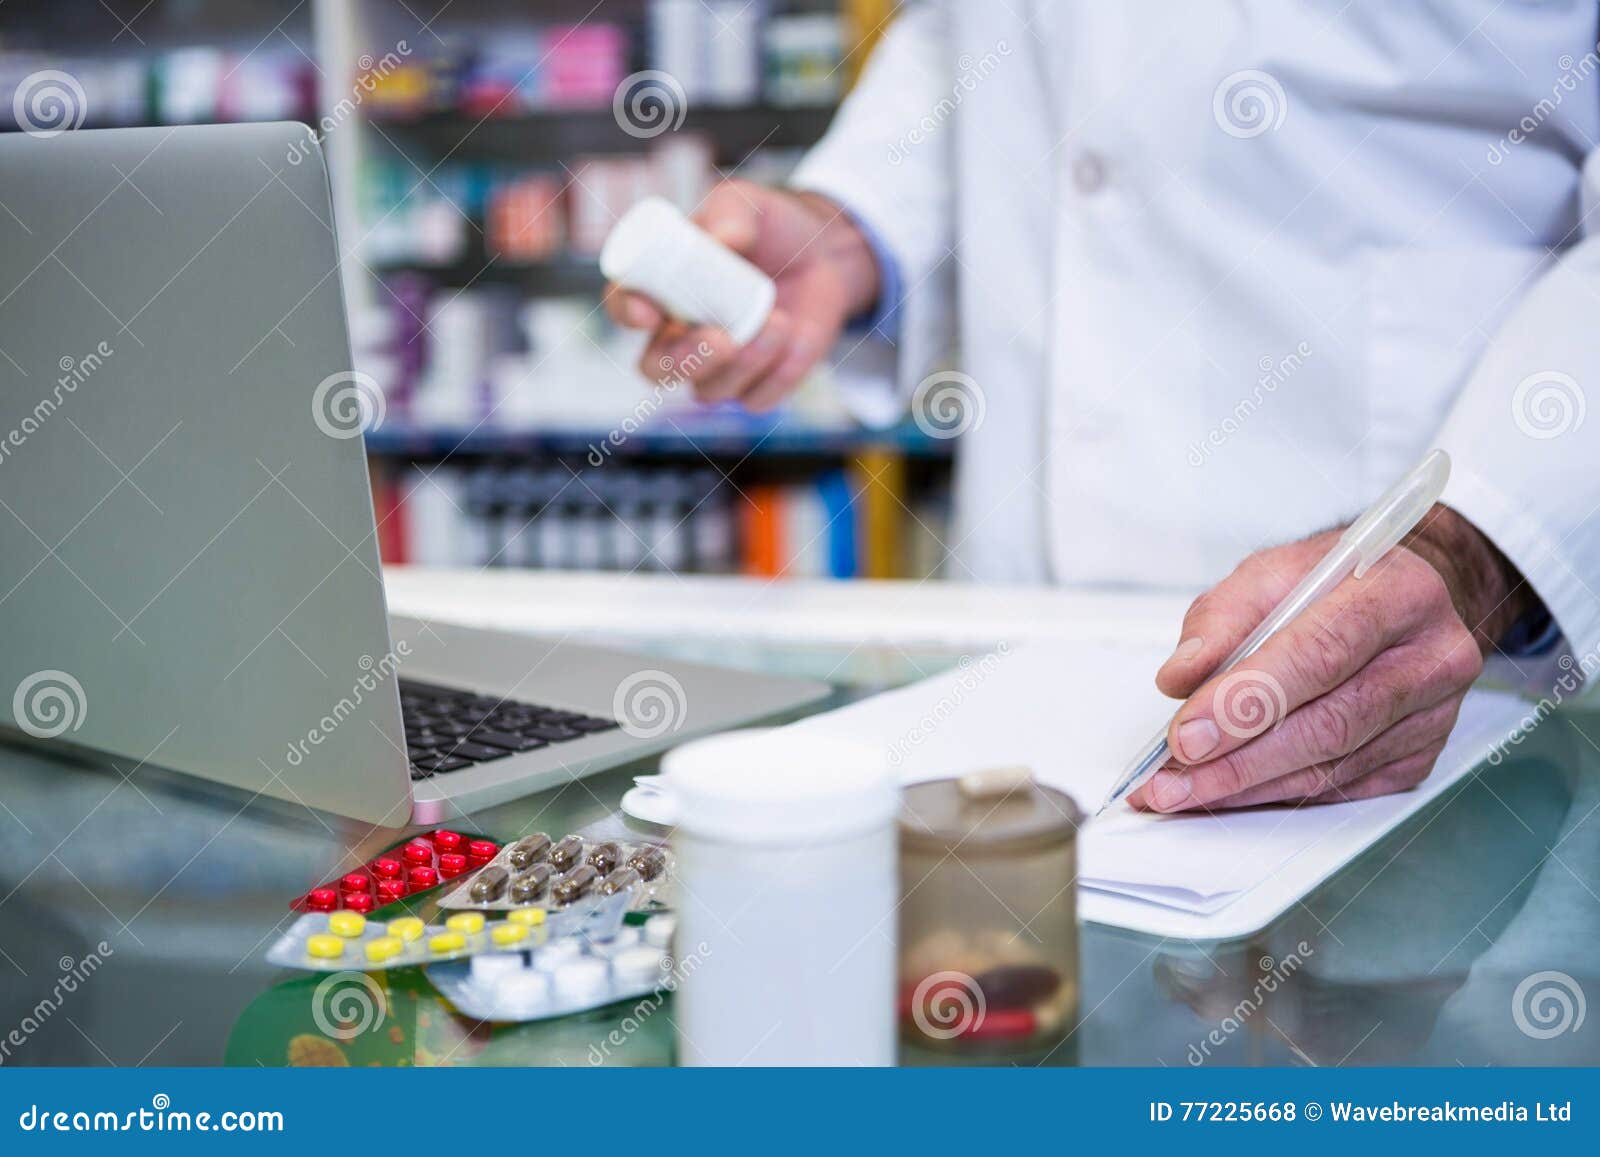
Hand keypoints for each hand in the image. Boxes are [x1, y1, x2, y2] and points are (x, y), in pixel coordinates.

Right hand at [602, 181, 879, 411]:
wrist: (823, 252)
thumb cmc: (770, 225)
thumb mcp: (748, 204)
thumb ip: (732, 216)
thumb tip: (723, 242)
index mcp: (662, 290)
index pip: (625, 306)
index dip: (627, 312)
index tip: (648, 311)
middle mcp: (679, 336)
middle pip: (657, 369)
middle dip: (683, 360)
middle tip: (721, 337)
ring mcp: (717, 367)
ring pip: (708, 391)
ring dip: (743, 363)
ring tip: (778, 321)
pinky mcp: (757, 385)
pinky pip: (756, 400)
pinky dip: (776, 375)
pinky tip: (795, 338)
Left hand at [1127, 504, 1537, 811]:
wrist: (1404, 596)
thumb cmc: (1334, 582)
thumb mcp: (1269, 573)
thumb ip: (1220, 620)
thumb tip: (1180, 679)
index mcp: (1396, 593)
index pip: (1318, 655)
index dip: (1248, 702)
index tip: (1187, 736)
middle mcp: (1430, 656)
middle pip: (1327, 723)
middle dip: (1238, 761)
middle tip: (1172, 781)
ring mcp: (1434, 712)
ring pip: (1333, 766)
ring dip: (1250, 786)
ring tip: (1186, 791)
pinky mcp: (1422, 753)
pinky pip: (1343, 787)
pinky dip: (1281, 793)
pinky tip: (1235, 792)